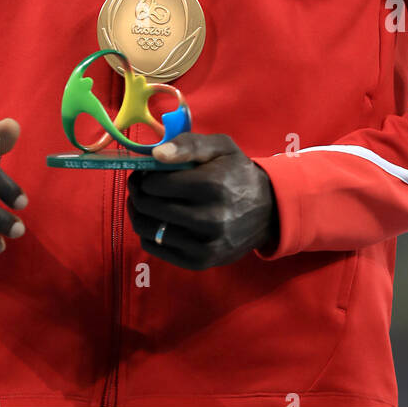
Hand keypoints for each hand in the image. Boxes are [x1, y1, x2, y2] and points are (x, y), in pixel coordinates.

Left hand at [126, 132, 276, 269]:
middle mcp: (210, 218)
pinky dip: (148, 233)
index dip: (145, 175)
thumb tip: (155, 155)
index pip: (156, 184)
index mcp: (213, 185)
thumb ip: (188, 144)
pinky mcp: (201, 262)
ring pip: (149, 229)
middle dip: (138, 192)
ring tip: (143, 202)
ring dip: (138, 213)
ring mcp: (205, 244)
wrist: (269, 211)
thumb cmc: (238, 173)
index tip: (147, 172)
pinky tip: (156, 221)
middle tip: (140, 185)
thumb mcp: (221, 147)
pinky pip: (156, 248)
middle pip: (149, 206)